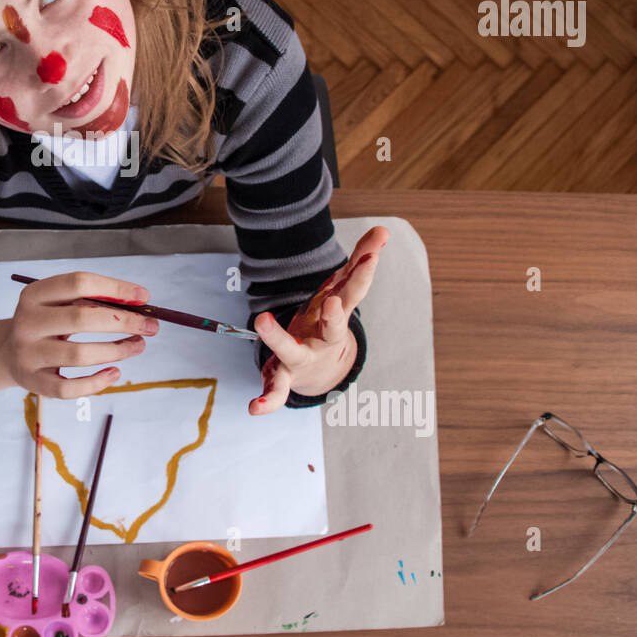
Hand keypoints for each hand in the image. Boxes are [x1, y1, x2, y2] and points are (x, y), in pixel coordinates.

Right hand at [2, 271, 158, 398]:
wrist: (7, 353)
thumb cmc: (47, 323)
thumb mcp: (58, 304)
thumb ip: (92, 300)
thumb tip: (139, 304)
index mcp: (34, 294)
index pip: (79, 283)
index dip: (115, 288)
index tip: (144, 297)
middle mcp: (27, 322)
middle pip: (81, 319)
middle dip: (123, 321)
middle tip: (150, 326)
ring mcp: (28, 354)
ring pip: (79, 355)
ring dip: (117, 351)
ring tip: (137, 345)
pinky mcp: (33, 382)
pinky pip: (69, 388)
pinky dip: (97, 382)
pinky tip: (114, 372)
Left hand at [249, 226, 389, 415]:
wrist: (321, 369)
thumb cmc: (329, 322)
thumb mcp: (343, 291)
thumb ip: (360, 260)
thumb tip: (384, 229)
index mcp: (338, 314)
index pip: (354, 292)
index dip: (363, 274)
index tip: (373, 256)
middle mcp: (325, 338)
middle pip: (333, 327)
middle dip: (334, 316)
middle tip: (331, 301)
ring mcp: (304, 357)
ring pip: (292, 352)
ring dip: (278, 338)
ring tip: (261, 320)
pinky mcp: (284, 373)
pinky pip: (276, 389)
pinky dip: (267, 400)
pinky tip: (253, 408)